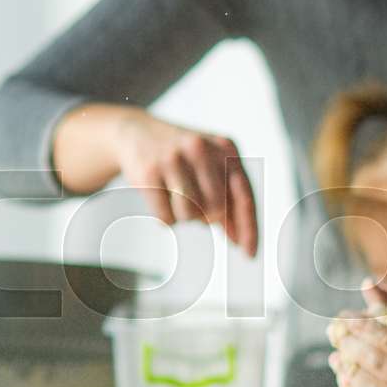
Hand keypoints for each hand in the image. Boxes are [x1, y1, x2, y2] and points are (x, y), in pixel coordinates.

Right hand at [112, 109, 258, 256]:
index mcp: (226, 148)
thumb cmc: (183, 157)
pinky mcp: (149, 172)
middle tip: (194, 203)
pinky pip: (166, 218)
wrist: (136, 132)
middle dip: (207, 217)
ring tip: (175, 195)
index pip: (244, 196)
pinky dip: (165, 218)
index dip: (249, 228)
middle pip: (217, 210)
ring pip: (191, 216)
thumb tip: (240, 240)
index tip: (249, 255)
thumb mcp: (211, 169)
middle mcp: (201, 149)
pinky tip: (160, 197)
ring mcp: (174, 158)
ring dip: (185, 216)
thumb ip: (229, 200)